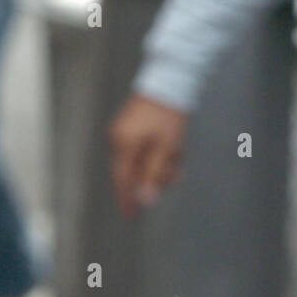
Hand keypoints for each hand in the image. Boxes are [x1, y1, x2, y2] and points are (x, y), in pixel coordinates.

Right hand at [108, 93, 189, 216]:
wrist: (169, 81)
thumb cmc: (169, 113)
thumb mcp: (166, 148)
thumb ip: (154, 175)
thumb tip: (145, 200)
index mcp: (123, 145)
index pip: (121, 180)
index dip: (127, 199)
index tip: (131, 216)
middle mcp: (117, 139)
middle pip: (133, 171)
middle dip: (155, 175)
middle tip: (177, 172)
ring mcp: (122, 132)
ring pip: (139, 160)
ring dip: (159, 163)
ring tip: (179, 155)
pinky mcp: (129, 127)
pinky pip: (140, 148)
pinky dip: (155, 152)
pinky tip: (171, 148)